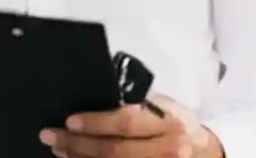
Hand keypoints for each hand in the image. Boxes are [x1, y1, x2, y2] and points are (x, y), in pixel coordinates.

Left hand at [41, 92, 222, 157]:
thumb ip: (136, 106)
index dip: (95, 123)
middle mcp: (168, 149)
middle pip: (115, 151)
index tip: (69, 121)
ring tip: (59, 150)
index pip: (127, 123)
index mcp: (169, 122)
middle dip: (78, 144)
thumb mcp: (163, 107)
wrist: (204, 152)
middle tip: (51, 137)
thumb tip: (94, 102)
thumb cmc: (176, 122)